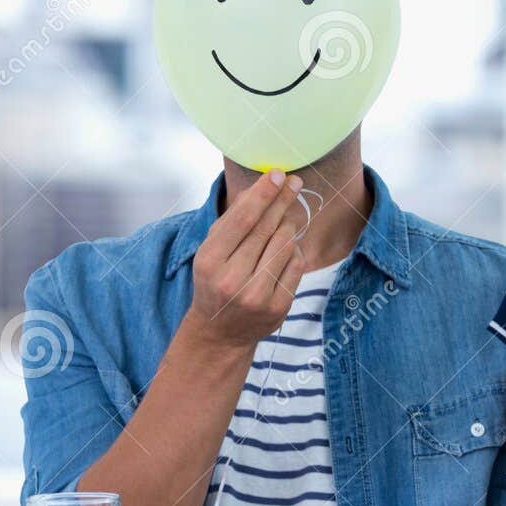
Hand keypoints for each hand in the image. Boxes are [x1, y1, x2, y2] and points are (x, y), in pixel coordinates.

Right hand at [185, 170, 309, 348]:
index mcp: (209, 261)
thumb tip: (260, 188)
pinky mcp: (279, 306)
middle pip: (266, 228)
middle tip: (294, 182)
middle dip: (282, 200)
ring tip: (283, 222)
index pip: (243, 219)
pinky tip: (285, 250)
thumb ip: (232, 222)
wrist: (220, 332)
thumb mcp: (211, 252)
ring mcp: (257, 295)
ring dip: (288, 227)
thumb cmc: (215, 281)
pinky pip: (296, 264)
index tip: (278, 174)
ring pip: (285, 244)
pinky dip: (294, 252)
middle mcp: (231, 279)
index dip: (263, 194)